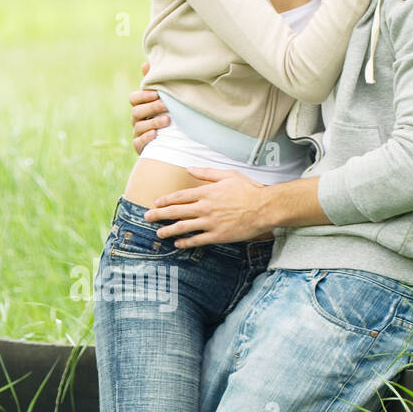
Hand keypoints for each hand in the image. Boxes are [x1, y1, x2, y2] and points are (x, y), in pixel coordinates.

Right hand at [129, 60, 169, 155]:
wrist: (175, 139)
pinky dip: (146, 137)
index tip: (157, 93)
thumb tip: (146, 63)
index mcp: (140, 105)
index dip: (143, 95)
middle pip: (136, 111)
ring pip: (139, 126)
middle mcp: (136, 118)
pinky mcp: (139, 146)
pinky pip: (138, 142)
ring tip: (167, 120)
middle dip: (151, 107)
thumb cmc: (167, 113)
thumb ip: (154, 82)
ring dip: (152, 122)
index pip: (134, 98)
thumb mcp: (162, 97)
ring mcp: (137, 133)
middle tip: (166, 105)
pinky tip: (155, 135)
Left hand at [144, 168, 273, 245]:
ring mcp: (210, 223)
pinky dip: (185, 242)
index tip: (156, 202)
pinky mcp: (218, 235)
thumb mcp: (228, 175)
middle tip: (146, 217)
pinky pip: (197, 240)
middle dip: (159, 214)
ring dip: (168, 230)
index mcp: (207, 192)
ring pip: (183, 227)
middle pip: (176, 211)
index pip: (180, 196)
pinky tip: (177, 244)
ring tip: (158, 234)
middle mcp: (205, 207)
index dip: (166, 200)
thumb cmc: (249, 190)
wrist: (265, 208)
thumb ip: (207, 172)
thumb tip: (189, 167)